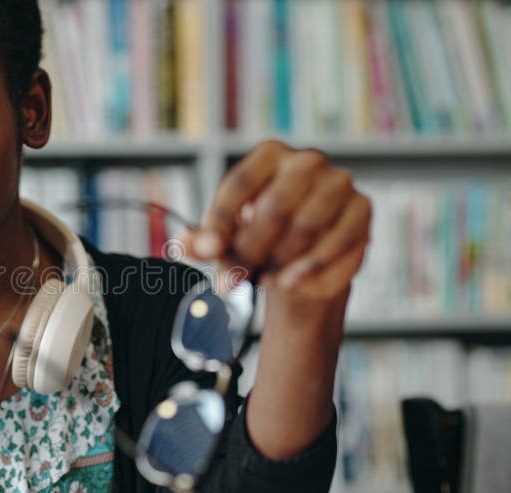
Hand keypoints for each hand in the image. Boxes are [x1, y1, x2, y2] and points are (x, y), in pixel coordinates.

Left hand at [186, 140, 370, 299]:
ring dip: (279, 262)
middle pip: (273, 208)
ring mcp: (339, 182)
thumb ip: (203, 241)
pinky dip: (311, 267)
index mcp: (269, 155)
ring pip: (305, 227)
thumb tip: (184, 246)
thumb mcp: (227, 237)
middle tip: (228, 283)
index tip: (205, 252)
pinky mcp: (361, 209)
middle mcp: (306, 161)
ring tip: (260, 283)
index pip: (239, 185)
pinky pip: (337, 241)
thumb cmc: (260, 236)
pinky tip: (289, 284)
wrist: (305, 253)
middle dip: (248, 251)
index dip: (220, 221)